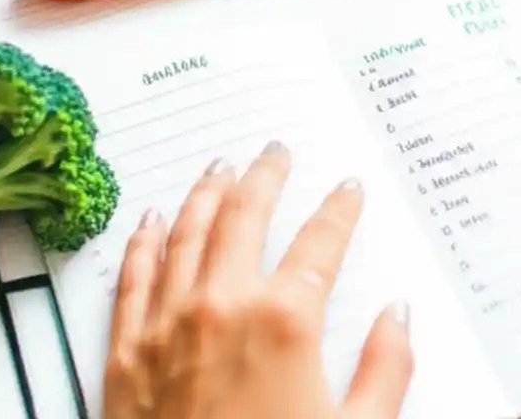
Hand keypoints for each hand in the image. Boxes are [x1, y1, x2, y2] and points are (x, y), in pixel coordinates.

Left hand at [102, 141, 412, 418]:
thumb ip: (386, 368)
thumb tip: (396, 316)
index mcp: (284, 322)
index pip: (320, 243)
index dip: (339, 209)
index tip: (347, 190)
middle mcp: (220, 308)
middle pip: (244, 217)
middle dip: (265, 177)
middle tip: (275, 152)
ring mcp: (166, 326)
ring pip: (184, 233)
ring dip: (205, 193)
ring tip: (220, 167)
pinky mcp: (124, 353)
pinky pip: (132, 276)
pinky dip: (142, 240)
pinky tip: (149, 219)